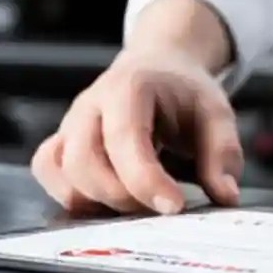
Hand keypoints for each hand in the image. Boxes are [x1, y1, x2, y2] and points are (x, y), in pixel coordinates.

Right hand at [31, 47, 242, 215]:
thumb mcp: (216, 114)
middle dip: (122, 196)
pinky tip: (105, 201)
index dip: (145, 180)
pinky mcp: (61, 140)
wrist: (159, 66)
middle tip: (159, 207)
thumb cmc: (184, 92)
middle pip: (84, 161)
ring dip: (96, 200)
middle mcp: (91, 104)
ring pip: (61, 170)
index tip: (174, 206)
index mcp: (129, 87)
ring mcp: (70, 122)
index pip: (126, 138)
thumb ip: (222, 154)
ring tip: (136, 203)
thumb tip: (225, 195)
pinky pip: (47, 170)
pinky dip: (70, 193)